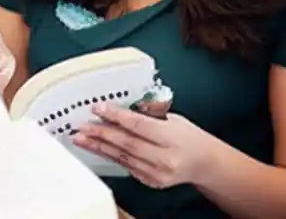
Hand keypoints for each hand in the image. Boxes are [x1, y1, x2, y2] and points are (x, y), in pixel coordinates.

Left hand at [73, 104, 219, 190]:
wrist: (203, 163)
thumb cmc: (189, 137)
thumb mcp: (174, 118)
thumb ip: (149, 113)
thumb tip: (123, 105)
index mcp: (172, 138)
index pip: (138, 125)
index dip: (116, 116)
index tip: (98, 108)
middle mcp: (164, 158)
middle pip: (126, 143)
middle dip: (101, 133)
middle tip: (82, 126)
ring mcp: (157, 173)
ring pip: (122, 157)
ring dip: (99, 146)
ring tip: (81, 138)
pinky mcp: (150, 181)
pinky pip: (126, 166)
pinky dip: (110, 156)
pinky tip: (98, 148)